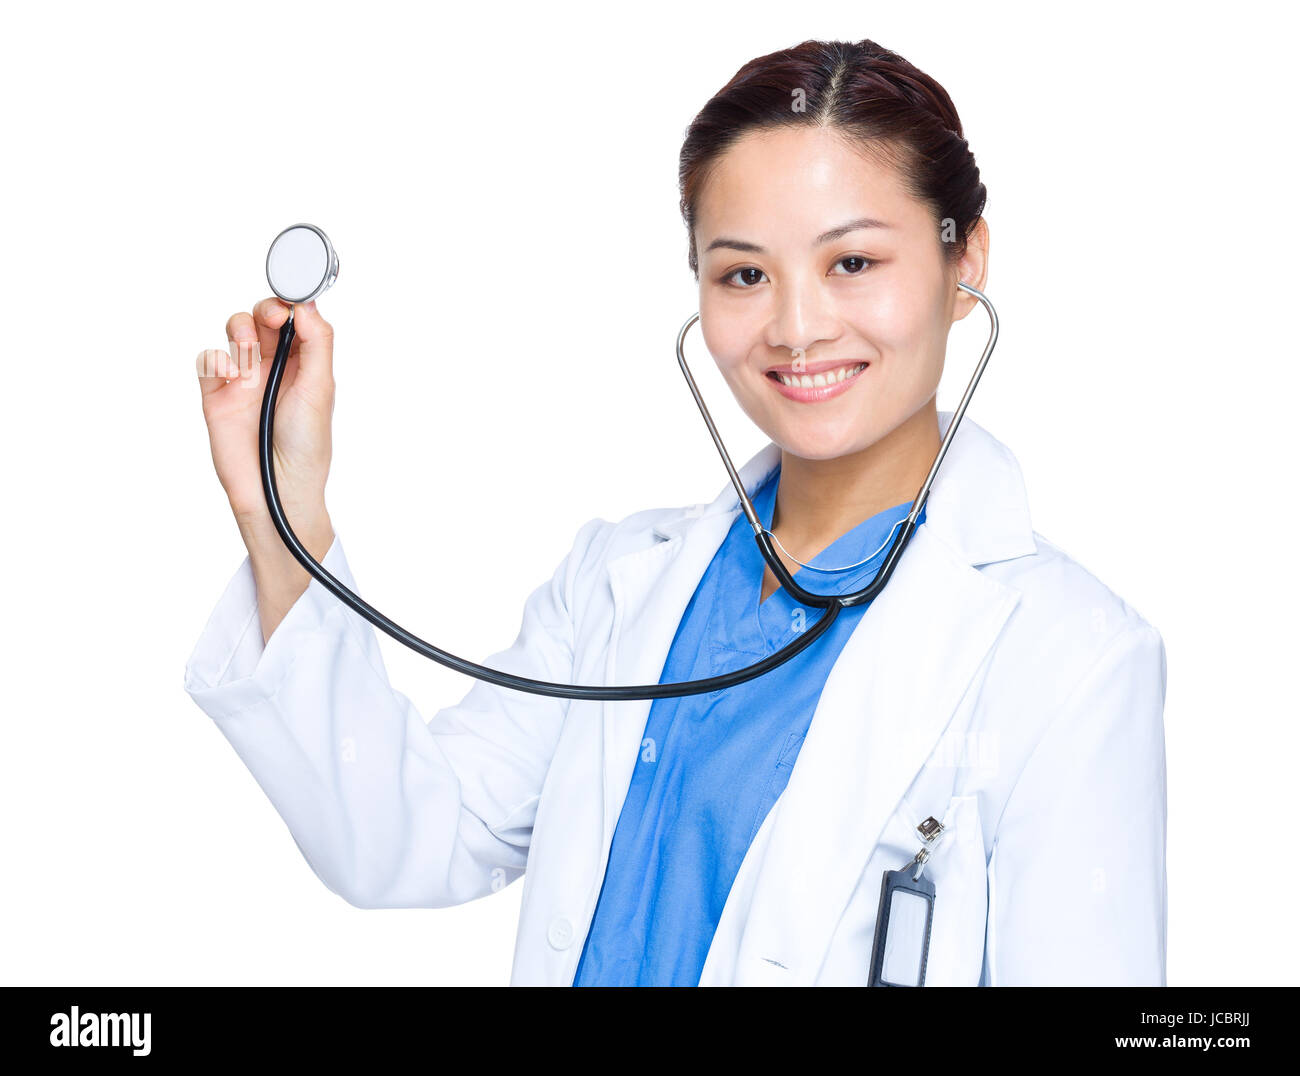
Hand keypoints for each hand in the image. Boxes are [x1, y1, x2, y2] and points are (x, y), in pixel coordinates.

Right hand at [196, 297, 334, 535]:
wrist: (275, 488)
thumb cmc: (305, 445)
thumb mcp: (320, 390)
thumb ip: (317, 344)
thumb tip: (307, 305)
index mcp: (304, 364)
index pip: (294, 320)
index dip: (290, 305)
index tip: (290, 303)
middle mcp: (274, 368)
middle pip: (261, 319)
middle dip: (264, 311)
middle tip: (271, 319)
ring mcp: (244, 380)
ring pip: (233, 333)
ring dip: (238, 330)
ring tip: (248, 351)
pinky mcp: (217, 394)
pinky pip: (209, 360)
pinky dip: (216, 359)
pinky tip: (231, 376)